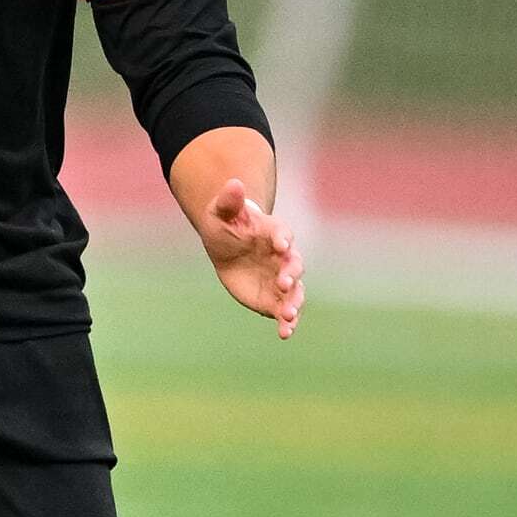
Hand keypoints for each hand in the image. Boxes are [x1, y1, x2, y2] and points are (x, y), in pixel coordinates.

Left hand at [198, 178, 303, 337]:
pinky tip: (285, 333)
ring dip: (294, 303)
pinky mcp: (273, 298)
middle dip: (291, 274)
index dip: (283, 238)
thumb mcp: (221, 211)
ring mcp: (280, 279)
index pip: (283, 234)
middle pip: (294, 265)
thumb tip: (233, 183)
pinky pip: (284, 310)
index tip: (281, 245)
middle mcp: (283, 257)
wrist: (226, 245)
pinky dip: (287, 322)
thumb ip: (229, 200)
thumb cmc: (226, 224)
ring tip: (288, 316)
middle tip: (284, 282)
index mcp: (273, 233)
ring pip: (294, 292)